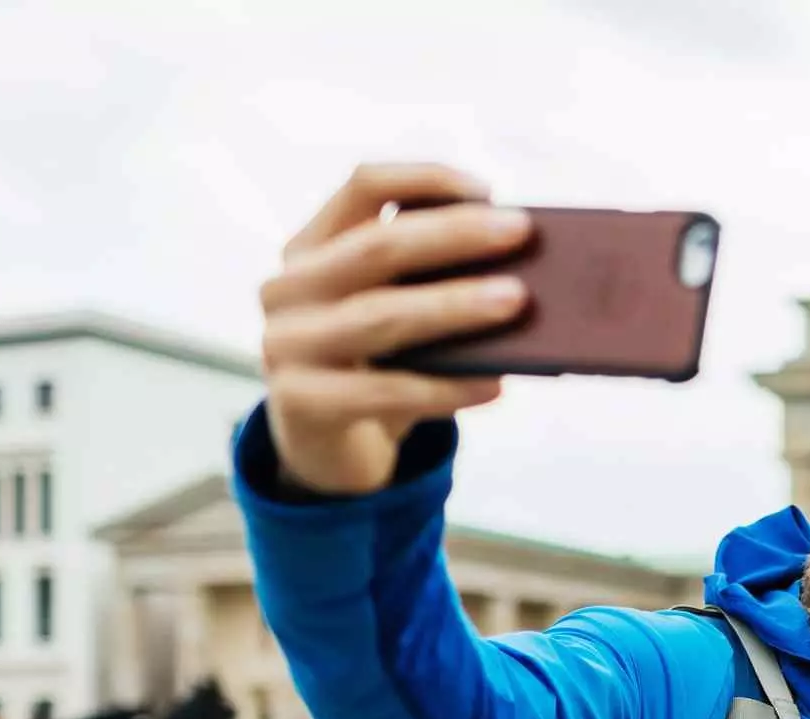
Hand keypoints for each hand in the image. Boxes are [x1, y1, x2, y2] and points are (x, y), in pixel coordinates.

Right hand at [259, 162, 533, 493]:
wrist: (329, 448)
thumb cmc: (379, 366)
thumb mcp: (396, 312)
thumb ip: (432, 284)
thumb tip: (523, 272)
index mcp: (312, 247)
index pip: (364, 186)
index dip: (427, 178)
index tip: (489, 191)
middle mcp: (289, 287)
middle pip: (376, 246)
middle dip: (455, 235)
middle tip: (521, 232)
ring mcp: (286, 344)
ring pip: (381, 315)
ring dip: (455, 306)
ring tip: (516, 301)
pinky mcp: (301, 402)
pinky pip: (386, 391)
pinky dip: (447, 389)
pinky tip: (494, 386)